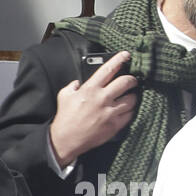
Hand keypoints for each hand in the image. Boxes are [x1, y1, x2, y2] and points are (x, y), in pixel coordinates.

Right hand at [48, 51, 138, 166]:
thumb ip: (72, 86)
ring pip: (132, 99)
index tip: (126, 55)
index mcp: (90, 89)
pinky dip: (129, 111)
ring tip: (129, 97)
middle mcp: (102, 98)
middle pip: (126, 82)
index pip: (109, 69)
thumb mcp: (64, 97)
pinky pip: (130, 114)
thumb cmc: (65, 119)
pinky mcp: (114, 125)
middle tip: (131, 81)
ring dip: (132, 97)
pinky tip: (125, 111)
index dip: (120, 59)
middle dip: (132, 80)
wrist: (65, 140)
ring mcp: (110, 112)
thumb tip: (77, 83)